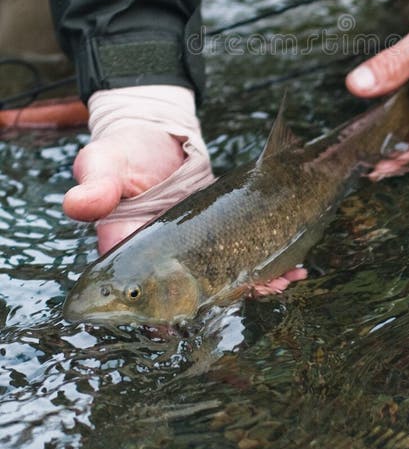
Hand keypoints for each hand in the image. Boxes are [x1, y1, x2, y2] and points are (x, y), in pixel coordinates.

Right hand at [66, 123, 305, 293]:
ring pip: (226, 276)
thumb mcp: (103, 164)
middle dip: (229, 297)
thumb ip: (96, 185)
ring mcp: (194, 246)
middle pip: (196, 293)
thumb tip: (76, 204)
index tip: (194, 316)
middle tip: (264, 290)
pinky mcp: (218, 229)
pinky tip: (292, 263)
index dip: (166, 314)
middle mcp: (164, 258)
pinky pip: (242, 251)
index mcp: (130, 251)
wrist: (150, 131)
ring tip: (287, 279)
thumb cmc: (120, 151)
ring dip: (256, 280)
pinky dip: (266, 258)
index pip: (143, 297)